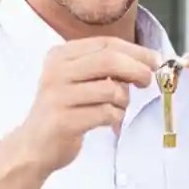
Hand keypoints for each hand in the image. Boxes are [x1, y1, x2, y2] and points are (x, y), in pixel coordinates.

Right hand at [18, 36, 159, 173]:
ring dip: (124, 101)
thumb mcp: (77, 79)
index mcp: (60, 55)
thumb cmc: (64, 110)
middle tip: (147, 82)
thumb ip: (104, 67)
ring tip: (117, 109)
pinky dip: (116, 118)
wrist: (34, 146)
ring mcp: (58, 96)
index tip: (155, 60)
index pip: (105, 43)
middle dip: (137, 69)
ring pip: (111, 89)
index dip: (136, 51)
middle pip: (109, 60)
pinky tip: (109, 122)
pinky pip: (106, 114)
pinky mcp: (64, 121)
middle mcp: (56, 71)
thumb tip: (147, 62)